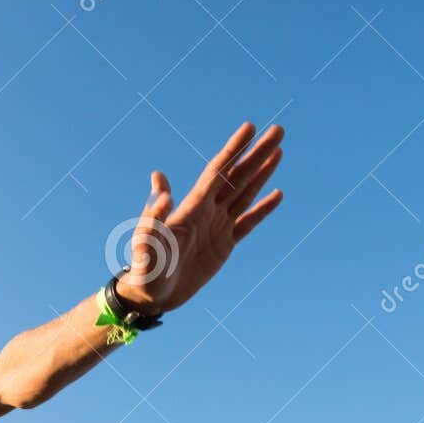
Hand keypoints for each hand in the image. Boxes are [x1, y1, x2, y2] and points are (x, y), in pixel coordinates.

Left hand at [117, 121, 283, 313]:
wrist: (150, 295)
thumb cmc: (144, 267)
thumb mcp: (145, 239)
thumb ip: (154, 212)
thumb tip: (158, 180)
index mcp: (193, 207)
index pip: (218, 171)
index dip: (234, 149)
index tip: (250, 127)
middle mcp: (207, 211)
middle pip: (238, 176)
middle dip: (257, 153)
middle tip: (278, 129)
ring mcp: (217, 227)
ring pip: (245, 193)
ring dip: (262, 172)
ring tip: (279, 151)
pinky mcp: (224, 245)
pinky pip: (248, 223)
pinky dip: (263, 209)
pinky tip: (277, 194)